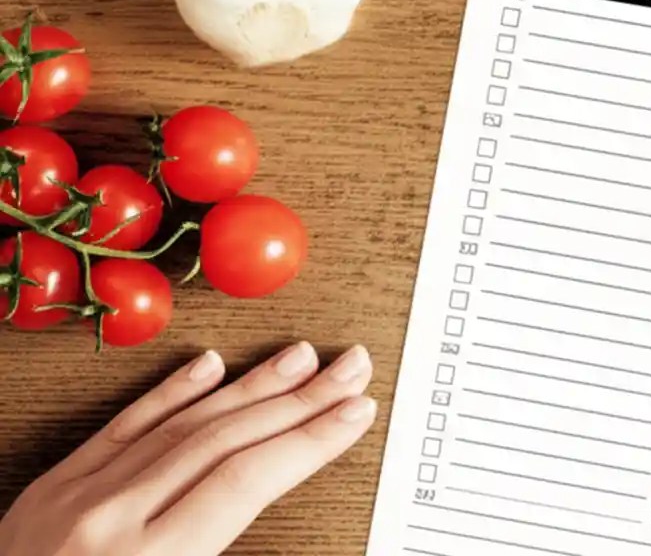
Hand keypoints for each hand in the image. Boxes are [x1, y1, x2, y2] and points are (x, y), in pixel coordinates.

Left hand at [0, 342, 375, 555]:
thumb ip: (224, 555)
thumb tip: (276, 511)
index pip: (249, 480)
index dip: (310, 441)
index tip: (354, 414)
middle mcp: (112, 521)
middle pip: (226, 439)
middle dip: (299, 401)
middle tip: (348, 369)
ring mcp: (77, 498)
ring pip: (181, 424)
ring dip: (251, 386)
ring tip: (299, 360)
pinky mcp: (50, 489)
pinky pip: (120, 428)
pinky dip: (169, 394)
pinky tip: (208, 366)